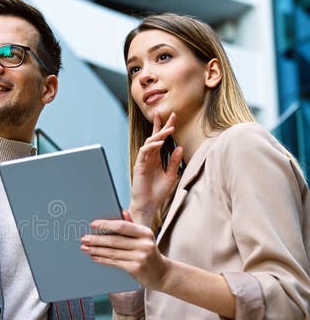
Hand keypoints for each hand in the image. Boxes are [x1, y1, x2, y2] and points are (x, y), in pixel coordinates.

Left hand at [81, 217, 169, 289]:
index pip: (122, 226)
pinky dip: (103, 259)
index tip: (93, 224)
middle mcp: (144, 244)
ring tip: (85, 248)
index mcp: (145, 232)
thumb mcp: (144, 238)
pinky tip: (95, 257)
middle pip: (115, 240)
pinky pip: (115, 262)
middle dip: (97, 239)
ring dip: (96, 250)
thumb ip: (132, 225)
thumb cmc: (149, 253)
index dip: (106, 224)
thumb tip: (121, 211)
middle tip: (84, 238)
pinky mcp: (135, 269)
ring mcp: (140, 257)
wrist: (162, 273)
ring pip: (113, 252)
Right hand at [129, 112, 182, 226]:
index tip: (173, 117)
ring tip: (169, 129)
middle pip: (154, 137)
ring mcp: (143, 161)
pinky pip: (144, 152)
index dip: (166, 128)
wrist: (148, 205)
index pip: (161, 140)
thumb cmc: (158, 193)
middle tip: (170, 114)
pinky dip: (152, 146)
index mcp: (156, 158)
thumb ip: (174, 162)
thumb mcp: (171, 176)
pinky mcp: (139, 165)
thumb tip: (179, 147)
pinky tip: (160, 143)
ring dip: (159, 134)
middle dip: (161, 125)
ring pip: (149, 142)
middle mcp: (149, 157)